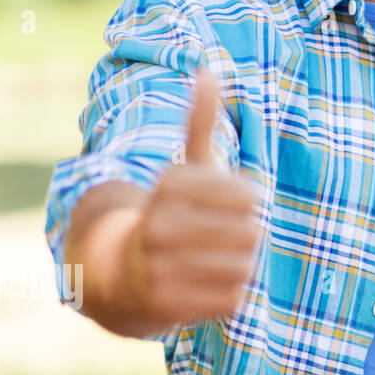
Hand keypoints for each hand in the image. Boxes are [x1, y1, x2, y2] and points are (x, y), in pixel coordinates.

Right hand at [123, 70, 260, 330]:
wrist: (123, 274)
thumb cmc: (173, 214)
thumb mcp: (187, 168)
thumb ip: (200, 122)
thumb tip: (208, 69)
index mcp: (169, 186)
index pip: (249, 197)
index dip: (247, 202)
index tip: (225, 204)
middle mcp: (158, 225)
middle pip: (251, 232)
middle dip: (245, 236)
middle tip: (218, 237)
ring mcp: (159, 268)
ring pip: (245, 266)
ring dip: (239, 265)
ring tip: (212, 260)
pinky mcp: (167, 305)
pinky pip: (233, 298)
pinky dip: (229, 294)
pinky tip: (204, 285)